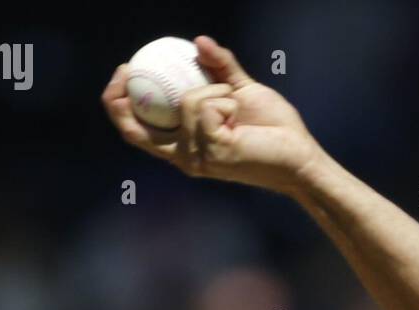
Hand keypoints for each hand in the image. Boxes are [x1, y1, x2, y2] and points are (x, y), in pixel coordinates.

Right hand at [101, 35, 324, 194]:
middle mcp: (184, 157)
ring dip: (214, 90)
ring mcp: (197, 158)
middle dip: (117, 97)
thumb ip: (220, 69)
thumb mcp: (241, 91)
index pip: (137, 129)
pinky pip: (206, 106)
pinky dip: (224, 99)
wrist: (301, 155)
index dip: (118, 101)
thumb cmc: (274, 129)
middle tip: (126, 67)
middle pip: (133, 130)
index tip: (125, 69)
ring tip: (236, 106)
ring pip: (185, 102)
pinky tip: (240, 116)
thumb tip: (198, 42)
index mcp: (184, 145)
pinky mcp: (213, 152)